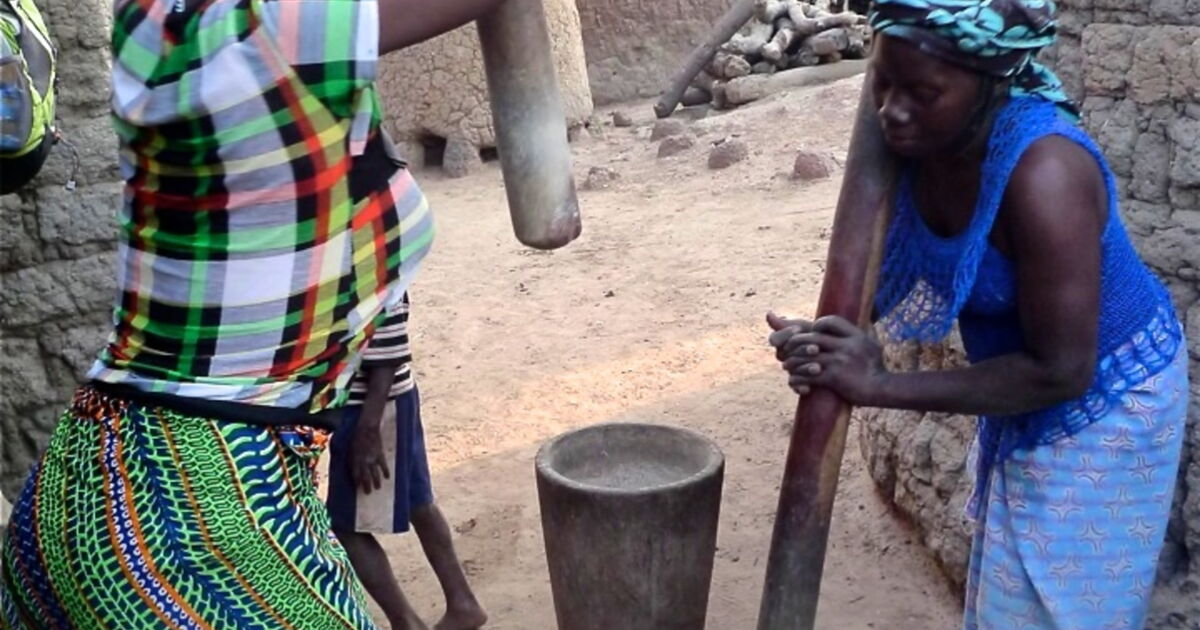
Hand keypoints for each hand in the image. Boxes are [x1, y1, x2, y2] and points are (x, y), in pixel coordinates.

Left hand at [349, 403, 394, 494]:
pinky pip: (383, 465)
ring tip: (378, 488)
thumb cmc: (356, 436)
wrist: (367, 428)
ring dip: (376, 481)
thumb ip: (351, 458)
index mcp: (354, 459)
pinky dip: (385, 471)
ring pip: (375, 473)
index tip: (357, 487)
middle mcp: (363, 461)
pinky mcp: (380, 454)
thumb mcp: (350, 448)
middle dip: (366, 485)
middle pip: (365, 476)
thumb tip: (351, 465)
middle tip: (368, 493)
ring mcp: (372, 458)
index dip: (357, 481)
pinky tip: (387, 477)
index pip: (355, 474)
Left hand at [768, 312, 885, 404]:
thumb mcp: (870, 344)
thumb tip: (847, 323)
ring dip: (793, 362)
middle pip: (812, 338)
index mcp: (855, 335)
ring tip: (786, 365)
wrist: (882, 389)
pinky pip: (808, 375)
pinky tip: (795, 380)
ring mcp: (840, 361)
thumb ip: (858, 333)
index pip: (830, 321)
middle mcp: (847, 345)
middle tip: (788, 349)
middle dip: (795, 343)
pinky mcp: (834, 378)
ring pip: (806, 357)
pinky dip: (798, 378)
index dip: (815, 325)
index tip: (809, 332)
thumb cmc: (874, 367)